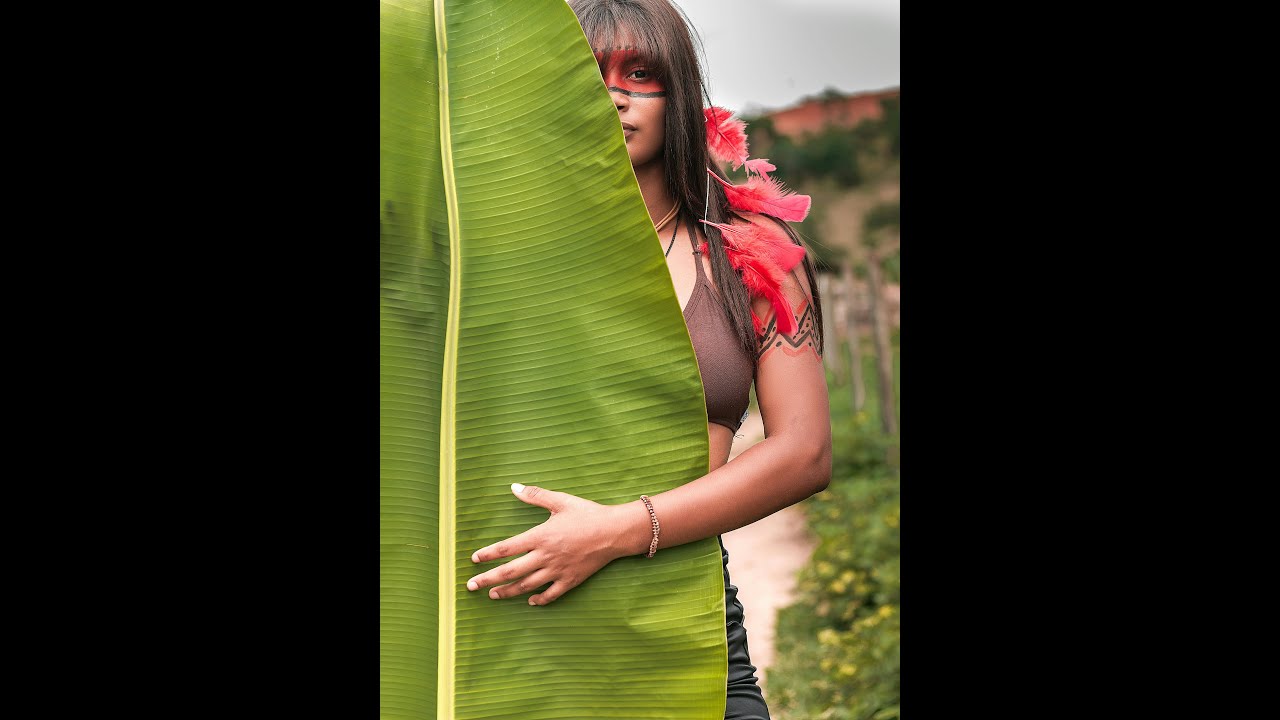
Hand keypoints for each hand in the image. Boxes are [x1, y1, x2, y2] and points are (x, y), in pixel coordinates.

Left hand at [467, 483, 641, 605]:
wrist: (615, 532)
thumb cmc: (587, 514)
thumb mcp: (561, 501)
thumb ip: (536, 496)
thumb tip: (514, 486)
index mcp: (540, 536)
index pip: (506, 548)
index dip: (487, 555)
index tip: (473, 559)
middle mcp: (545, 556)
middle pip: (510, 571)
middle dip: (488, 579)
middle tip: (471, 586)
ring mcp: (558, 570)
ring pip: (527, 586)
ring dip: (508, 592)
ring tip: (493, 595)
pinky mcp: (571, 580)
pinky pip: (551, 594)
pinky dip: (539, 600)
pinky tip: (530, 602)